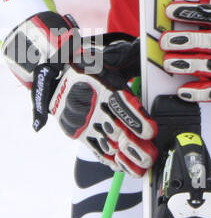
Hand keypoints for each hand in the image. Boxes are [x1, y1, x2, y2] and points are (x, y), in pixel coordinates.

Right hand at [3, 12, 156, 175]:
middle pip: (116, 129)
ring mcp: (85, 122)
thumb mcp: (108, 54)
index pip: (120, 105)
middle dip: (134, 145)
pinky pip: (95, 148)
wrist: (54, 73)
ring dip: (125, 157)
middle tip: (150, 156)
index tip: (150, 130)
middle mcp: (93, 107)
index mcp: (102, 86)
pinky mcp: (79, 132)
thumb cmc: (91, 62)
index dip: (136, 119)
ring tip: (141, 168)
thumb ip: (124, 54)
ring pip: (107, 143)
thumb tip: (141, 48)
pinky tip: (122, 167)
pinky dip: (108, 159)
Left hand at [160, 3, 210, 106]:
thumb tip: (184, 12)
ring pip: (206, 65)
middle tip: (165, 41)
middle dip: (182, 40)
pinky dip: (197, 92)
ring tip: (169, 63)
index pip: (210, 15)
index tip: (170, 11)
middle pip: (206, 40)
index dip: (189, 12)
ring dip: (185, 64)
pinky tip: (184, 90)